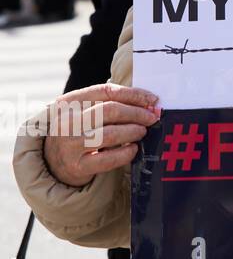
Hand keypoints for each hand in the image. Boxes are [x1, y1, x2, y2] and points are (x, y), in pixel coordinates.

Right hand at [40, 83, 160, 187]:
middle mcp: (66, 122)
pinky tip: (133, 149)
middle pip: (109, 111)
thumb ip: (112, 103)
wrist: (54, 161)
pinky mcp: (77, 166)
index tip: (153, 99)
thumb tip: (150, 102)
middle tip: (151, 118)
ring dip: (133, 131)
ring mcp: (70, 145)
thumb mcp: (86, 111)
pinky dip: (126, 153)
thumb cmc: (79, 130)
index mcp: (69, 102)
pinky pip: (108, 159)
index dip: (133, 94)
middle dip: (136, 113)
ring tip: (142, 132)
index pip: (106, 91)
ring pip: (109, 134)